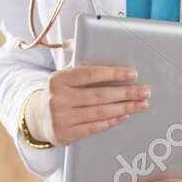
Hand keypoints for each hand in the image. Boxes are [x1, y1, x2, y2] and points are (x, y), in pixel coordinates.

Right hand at [28, 64, 148, 145]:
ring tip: (140, 104)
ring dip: (124, 108)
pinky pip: (94, 127)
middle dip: (125, 93)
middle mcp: (57, 98)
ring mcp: (60, 117)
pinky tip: (124, 115)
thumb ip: (79, 65)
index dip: (112, 73)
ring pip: (99, 112)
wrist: (37, 117)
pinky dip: (112, 121)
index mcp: (58, 79)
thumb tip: (98, 47)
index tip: (132, 74)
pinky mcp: (65, 134)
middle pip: (98, 95)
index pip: (89, 74)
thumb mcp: (63, 76)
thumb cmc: (59, 93)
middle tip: (144, 91)